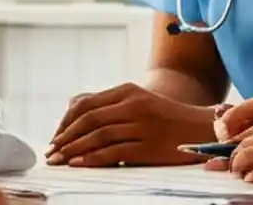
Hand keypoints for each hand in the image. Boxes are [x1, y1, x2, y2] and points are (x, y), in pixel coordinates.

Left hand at [46, 82, 216, 166]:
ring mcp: (142, 125)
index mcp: (128, 90)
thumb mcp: (138, 100)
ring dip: (74, 149)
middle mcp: (133, 104)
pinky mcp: (148, 146)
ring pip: (98, 136)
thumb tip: (71, 109)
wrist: (201, 129)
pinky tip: (78, 163)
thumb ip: (108, 103)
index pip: (85, 104)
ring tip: (59, 160)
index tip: (55, 136)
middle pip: (88, 119)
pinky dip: (92, 158)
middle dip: (65, 137)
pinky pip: (113, 152)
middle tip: (51, 151)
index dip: (65, 121)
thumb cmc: (164, 117)